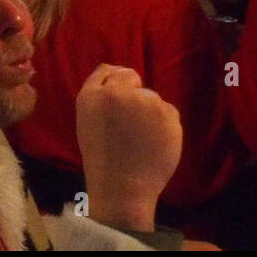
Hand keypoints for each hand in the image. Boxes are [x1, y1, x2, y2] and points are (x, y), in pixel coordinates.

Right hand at [76, 64, 181, 232]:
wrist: (123, 186)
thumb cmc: (102, 156)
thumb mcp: (87, 119)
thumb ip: (98, 94)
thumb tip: (115, 72)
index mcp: (91, 95)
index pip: (107, 70)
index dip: (115, 80)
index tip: (120, 95)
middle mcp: (117, 93)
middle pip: (131, 79)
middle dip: (133, 95)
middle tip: (131, 123)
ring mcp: (144, 102)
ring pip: (152, 98)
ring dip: (150, 111)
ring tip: (142, 137)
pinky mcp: (167, 114)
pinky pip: (169, 112)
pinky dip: (165, 125)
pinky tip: (155, 142)